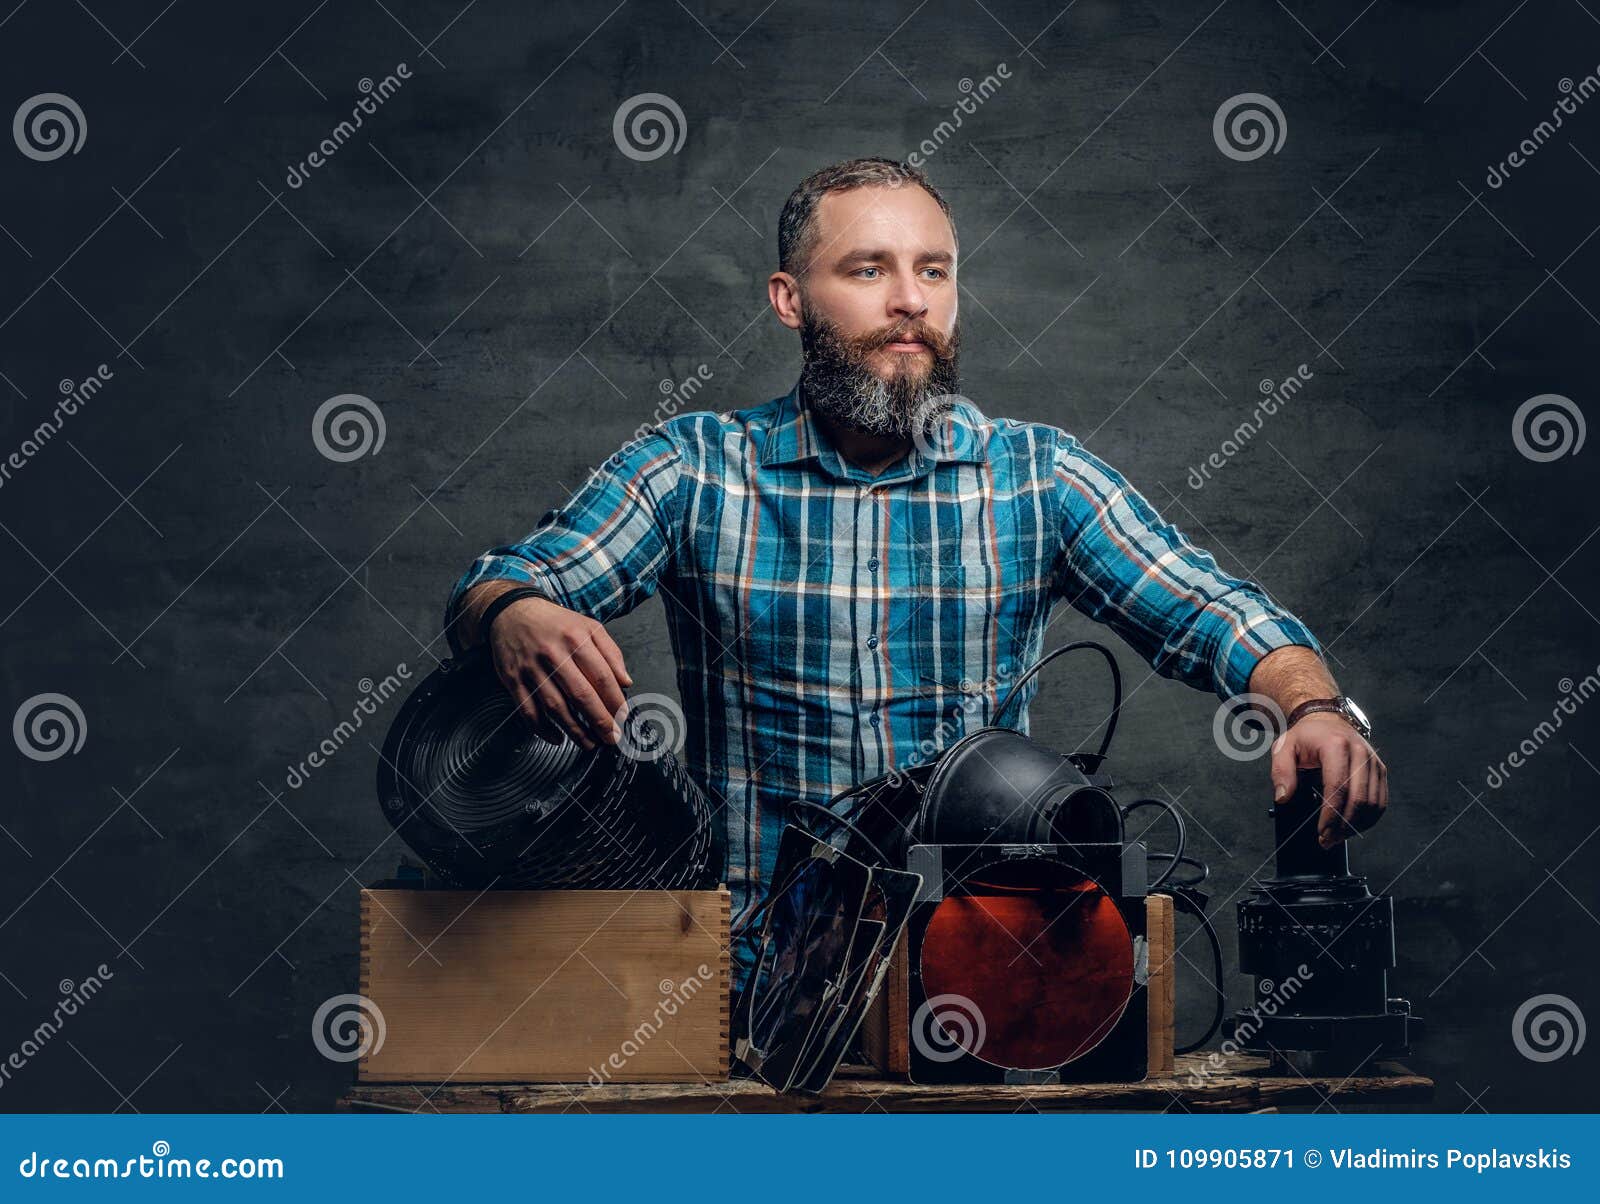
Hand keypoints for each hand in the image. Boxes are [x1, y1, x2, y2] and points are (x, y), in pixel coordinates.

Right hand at [485, 593, 632, 749]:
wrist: (512, 612)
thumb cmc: (555, 623)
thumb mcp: (588, 626)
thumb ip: (611, 652)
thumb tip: (626, 682)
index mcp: (576, 639)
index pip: (601, 676)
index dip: (614, 701)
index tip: (622, 717)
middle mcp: (554, 654)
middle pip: (581, 695)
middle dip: (599, 721)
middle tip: (610, 738)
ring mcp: (532, 668)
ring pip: (555, 707)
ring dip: (574, 730)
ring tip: (589, 743)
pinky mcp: (513, 679)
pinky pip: (528, 710)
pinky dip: (542, 729)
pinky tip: (557, 738)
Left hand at [1269, 712, 1387, 847]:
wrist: (1327, 719)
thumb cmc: (1306, 736)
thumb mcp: (1283, 748)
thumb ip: (1281, 772)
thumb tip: (1283, 797)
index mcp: (1336, 746)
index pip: (1338, 787)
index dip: (1331, 814)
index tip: (1321, 832)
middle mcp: (1360, 752)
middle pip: (1358, 799)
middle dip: (1343, 825)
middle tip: (1327, 840)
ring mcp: (1373, 761)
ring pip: (1373, 803)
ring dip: (1357, 826)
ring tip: (1338, 837)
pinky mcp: (1380, 770)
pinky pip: (1380, 800)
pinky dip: (1369, 818)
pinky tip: (1353, 827)